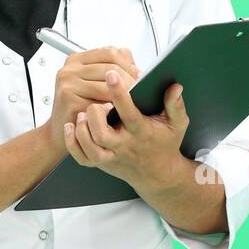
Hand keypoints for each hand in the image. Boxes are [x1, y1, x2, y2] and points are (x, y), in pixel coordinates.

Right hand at [45, 46, 139, 152]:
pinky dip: (111, 110)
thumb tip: (138, 70)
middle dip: (130, 81)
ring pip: (107, 86)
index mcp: (77, 60)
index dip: (129, 64)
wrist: (61, 132)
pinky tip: (117, 115)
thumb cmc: (81, 108)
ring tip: (132, 104)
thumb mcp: (95, 85)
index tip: (141, 77)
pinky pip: (99, 103)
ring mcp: (67, 83)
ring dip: (123, 97)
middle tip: (141, 93)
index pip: (111, 52)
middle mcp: (70, 69)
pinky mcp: (68, 100)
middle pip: (110, 68)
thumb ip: (113, 71)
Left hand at [63, 72, 190, 194]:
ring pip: (90, 147)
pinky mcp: (101, 163)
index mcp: (141, 132)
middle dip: (95, 114)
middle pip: (102, 134)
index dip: (119, 93)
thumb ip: (175, 105)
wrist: (158, 174)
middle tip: (97, 103)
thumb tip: (175, 87)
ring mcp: (110, 155)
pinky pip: (81, 158)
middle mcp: (123, 145)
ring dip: (82, 129)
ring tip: (83, 114)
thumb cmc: (164, 144)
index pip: (129, 112)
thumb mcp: (176, 125)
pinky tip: (71, 126)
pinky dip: (72, 143)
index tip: (111, 74)